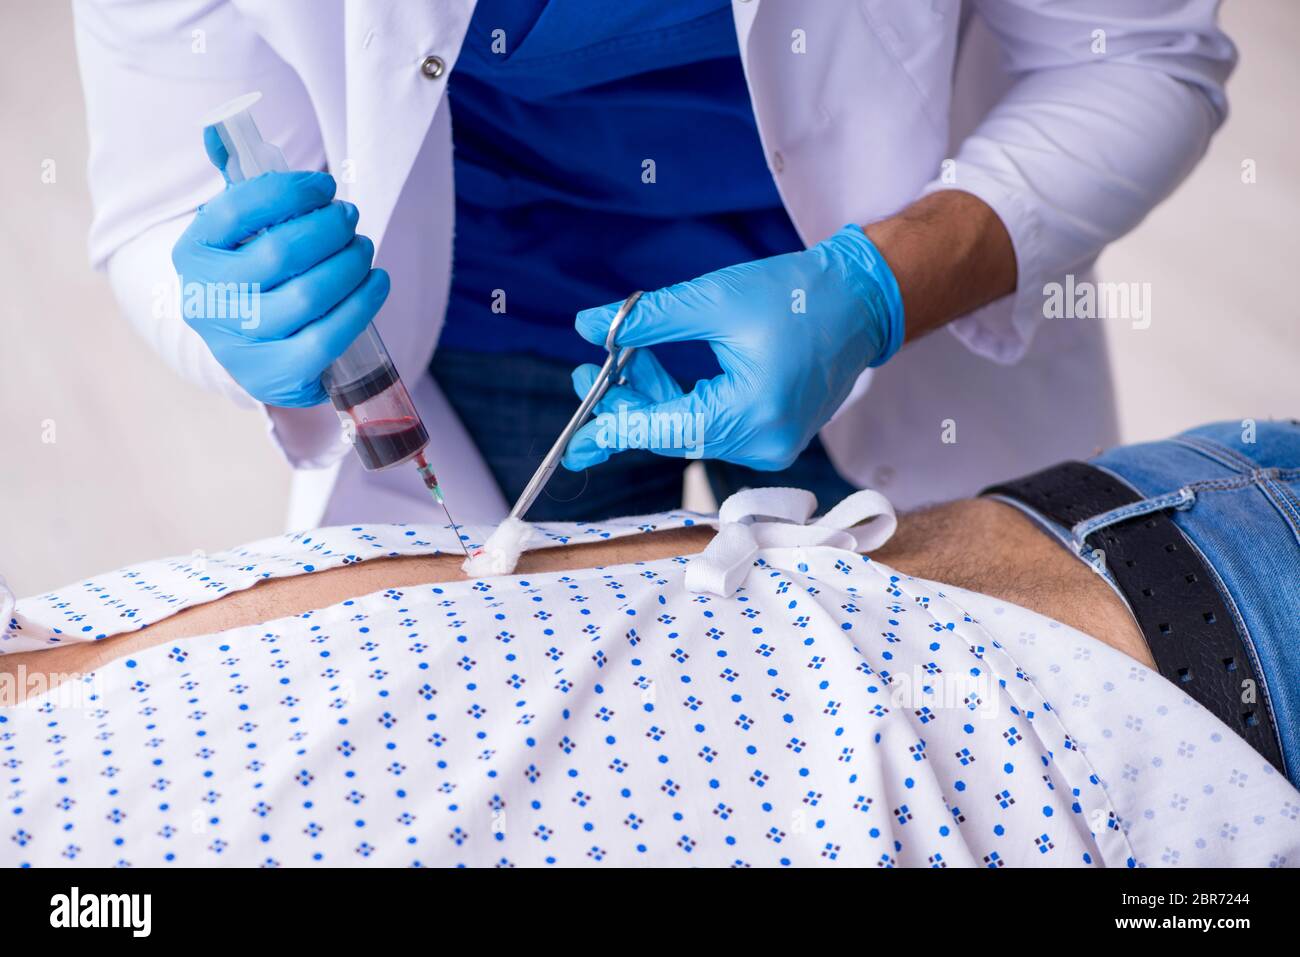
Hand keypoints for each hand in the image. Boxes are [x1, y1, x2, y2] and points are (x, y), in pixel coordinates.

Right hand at [171, 131, 388, 406]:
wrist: (254, 351)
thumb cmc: (255, 275)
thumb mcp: (240, 231)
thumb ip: (237, 180)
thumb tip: (218, 127)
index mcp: (194, 252)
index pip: (236, 209)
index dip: (288, 190)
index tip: (325, 186)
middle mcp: (207, 299)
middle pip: (280, 253)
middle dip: (329, 229)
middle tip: (351, 219)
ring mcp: (239, 343)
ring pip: (308, 296)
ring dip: (350, 264)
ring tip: (364, 250)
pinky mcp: (275, 376)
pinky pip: (328, 338)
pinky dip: (362, 305)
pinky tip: (376, 283)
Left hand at [563, 225, 903, 471]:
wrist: (861, 299)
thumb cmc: (796, 293)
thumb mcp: (712, 298)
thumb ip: (647, 319)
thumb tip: (587, 325)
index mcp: (753, 412)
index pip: (668, 430)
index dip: (616, 429)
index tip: (574, 440)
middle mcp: (765, 442)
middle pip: (676, 436)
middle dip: (628, 408)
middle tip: (583, 378)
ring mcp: (773, 444)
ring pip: (692, 432)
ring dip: (653, 401)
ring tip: (618, 362)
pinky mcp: (774, 434)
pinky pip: (713, 426)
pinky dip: (683, 402)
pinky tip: (654, 372)